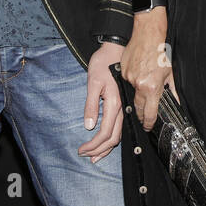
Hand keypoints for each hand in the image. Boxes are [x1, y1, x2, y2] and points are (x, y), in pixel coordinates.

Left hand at [78, 42, 125, 162]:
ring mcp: (124, 107)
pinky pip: (119, 127)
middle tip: (85, 155)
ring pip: (118, 135)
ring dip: (105, 147)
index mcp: (115, 103)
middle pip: (113, 138)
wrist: (115, 49)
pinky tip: (104, 141)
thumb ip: (91, 104)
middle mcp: (122, 108)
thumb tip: (89, 126)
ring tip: (94, 155)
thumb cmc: (103, 63)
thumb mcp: (93, 82)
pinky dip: (111, 138)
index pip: (105, 132)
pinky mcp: (122, 104)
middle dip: (99, 150)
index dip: (93, 145)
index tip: (81, 150)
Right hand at [120, 10, 176, 130]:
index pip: (149, 113)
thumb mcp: (171, 72)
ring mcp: (128, 78)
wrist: (148, 34)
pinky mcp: (123, 70)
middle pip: (137, 108)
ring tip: (144, 92)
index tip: (149, 127)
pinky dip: (132, 83)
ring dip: (137, 96)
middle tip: (145, 118)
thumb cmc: (161, 51)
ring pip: (132, 94)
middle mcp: (138, 84)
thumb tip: (176, 103)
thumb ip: (173, 91)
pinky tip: (138, 76)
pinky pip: (126, 82)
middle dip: (141, 115)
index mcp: (152, 87)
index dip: (149, 123)